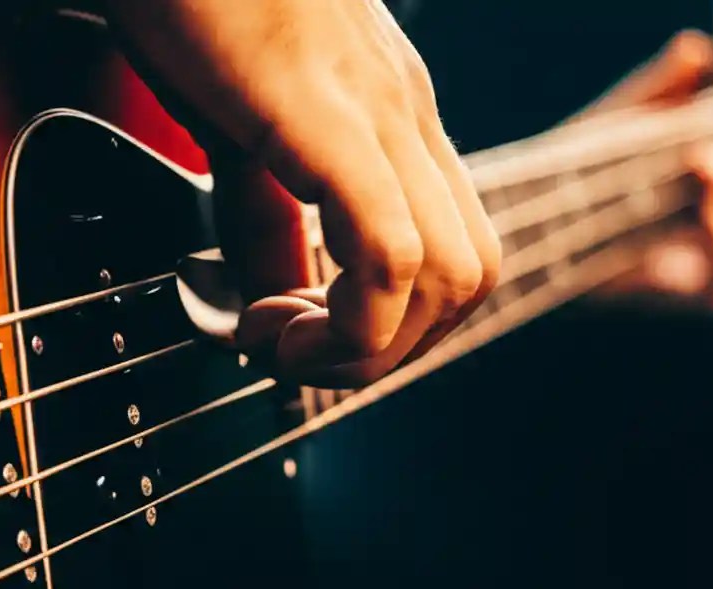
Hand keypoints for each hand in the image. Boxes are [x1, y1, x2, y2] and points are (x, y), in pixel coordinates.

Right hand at [108, 0, 500, 387]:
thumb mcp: (236, 126)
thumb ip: (262, 216)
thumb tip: (271, 295)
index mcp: (392, 118)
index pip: (454, 250)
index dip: (396, 325)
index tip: (304, 334)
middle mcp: (407, 118)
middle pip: (475, 276)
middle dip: (395, 350)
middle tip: (300, 351)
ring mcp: (381, 113)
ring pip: (455, 280)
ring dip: (370, 348)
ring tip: (280, 339)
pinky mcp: (331, 116)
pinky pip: (393, 255)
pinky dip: (350, 323)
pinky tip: (275, 322)